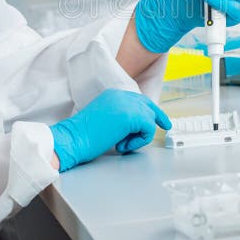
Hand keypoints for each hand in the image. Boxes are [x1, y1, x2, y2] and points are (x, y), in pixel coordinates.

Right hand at [50, 89, 171, 171]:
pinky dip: (139, 141)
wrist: (72, 139)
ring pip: (149, 119)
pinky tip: (121, 145)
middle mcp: (122, 95)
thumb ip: (121, 116)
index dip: (149, 110)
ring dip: (140, 136)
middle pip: (148, 105)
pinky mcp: (131, 116)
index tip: (158, 119)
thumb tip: (137, 124)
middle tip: (166, 126)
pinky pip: (148, 129)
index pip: (138, 99)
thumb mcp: (106, 119)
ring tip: (122, 144)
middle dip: (158, 117)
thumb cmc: (83, 135)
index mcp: (114, 94)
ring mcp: (127, 104)